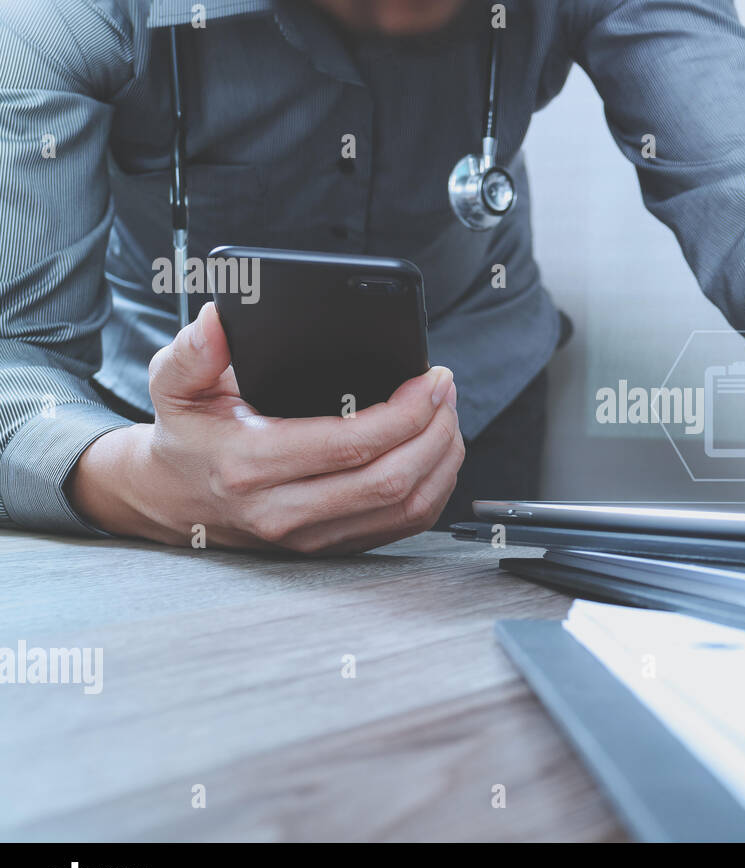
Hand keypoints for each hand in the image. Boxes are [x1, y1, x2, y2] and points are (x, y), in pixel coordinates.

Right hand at [67, 303, 463, 553]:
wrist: (173, 500)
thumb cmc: (188, 436)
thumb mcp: (173, 385)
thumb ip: (193, 351)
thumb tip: (217, 321)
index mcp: (251, 466)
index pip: (350, 445)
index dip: (404, 413)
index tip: (430, 380)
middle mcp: (284, 511)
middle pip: (391, 480)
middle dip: (434, 430)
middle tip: (445, 390)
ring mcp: (312, 537)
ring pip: (407, 508)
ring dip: (441, 460)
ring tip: (447, 416)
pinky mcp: (334, 547)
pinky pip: (405, 525)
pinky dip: (435, 487)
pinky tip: (437, 452)